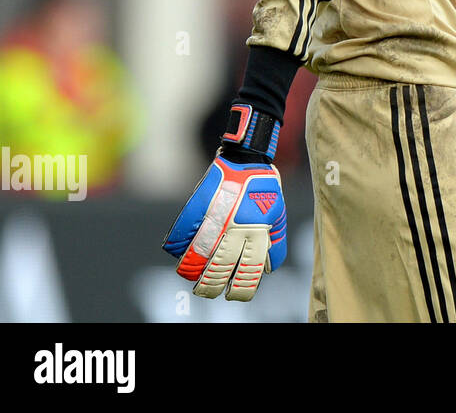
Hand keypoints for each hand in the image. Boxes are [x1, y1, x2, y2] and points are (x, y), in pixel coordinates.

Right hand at [162, 151, 287, 300]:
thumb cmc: (264, 189)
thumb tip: (268, 271)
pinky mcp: (196, 208)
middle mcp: (235, 228)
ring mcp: (213, 218)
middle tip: (209, 292)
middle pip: (219, 270)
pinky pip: (179, 237)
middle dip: (212, 287)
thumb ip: (275, 243)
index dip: (241, 289)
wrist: (247, 159)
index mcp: (258, 232)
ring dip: (191, 273)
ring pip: (197, 258)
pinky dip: (177, 249)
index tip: (234, 296)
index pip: (248, 272)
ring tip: (192, 277)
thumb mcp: (278, 215)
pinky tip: (180, 253)